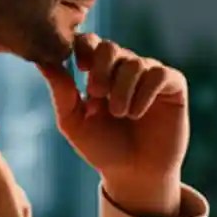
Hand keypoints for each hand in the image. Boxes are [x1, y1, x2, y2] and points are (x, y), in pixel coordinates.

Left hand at [37, 34, 188, 216]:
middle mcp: (126, 69)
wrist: (135, 174)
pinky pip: (159, 74)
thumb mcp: (74, 122)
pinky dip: (144, 93)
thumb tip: (42, 61)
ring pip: (135, 63)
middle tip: (97, 94)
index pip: (90, 42)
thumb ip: (61, 92)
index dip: (83, 48)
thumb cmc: (103, 149)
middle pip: (111, 47)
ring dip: (122, 89)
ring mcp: (150, 76)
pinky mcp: (174, 87)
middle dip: (101, 68)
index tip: (79, 68)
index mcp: (100, 72)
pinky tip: (136, 113)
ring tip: (119, 113)